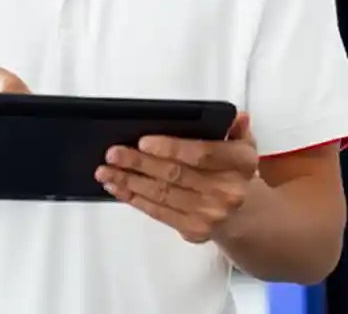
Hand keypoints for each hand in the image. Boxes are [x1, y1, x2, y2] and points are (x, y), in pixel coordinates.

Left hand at [96, 112, 258, 243]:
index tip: (143, 142)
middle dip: (139, 163)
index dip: (170, 148)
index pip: (202, 154)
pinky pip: (158, 212)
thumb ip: (234, 128)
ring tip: (106, 171)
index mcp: (241, 163)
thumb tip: (235, 117)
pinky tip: (118, 187)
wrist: (240, 213)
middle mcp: (228, 191)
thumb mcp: (241, 144)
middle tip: (114, 153)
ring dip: (130, 182)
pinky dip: (134, 198)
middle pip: (176, 175)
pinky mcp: (193, 229)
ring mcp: (210, 214)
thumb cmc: (231, 171)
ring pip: (162, 194)